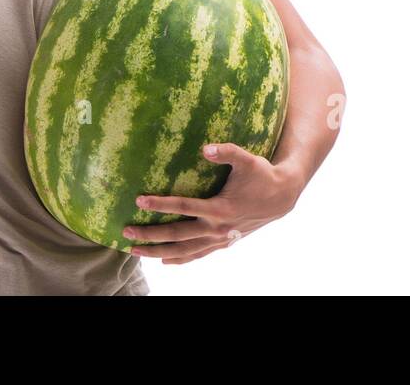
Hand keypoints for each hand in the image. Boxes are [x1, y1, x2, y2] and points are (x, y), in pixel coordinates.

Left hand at [124, 143, 300, 264]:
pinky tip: (165, 261)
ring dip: (159, 252)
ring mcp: (220, 238)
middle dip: (150, 235)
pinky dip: (181, 260)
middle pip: (177, 235)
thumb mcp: (247, 159)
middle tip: (126, 233)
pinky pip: (198, 255)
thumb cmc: (262, 174)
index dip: (161, 204)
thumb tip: (205, 148)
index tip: (139, 201)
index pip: (183, 207)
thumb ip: (227, 151)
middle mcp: (218, 228)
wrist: (283, 197)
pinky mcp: (224, 242)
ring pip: (184, 250)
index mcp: (220, 208)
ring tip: (135, 252)